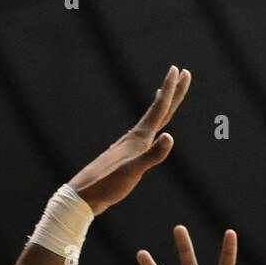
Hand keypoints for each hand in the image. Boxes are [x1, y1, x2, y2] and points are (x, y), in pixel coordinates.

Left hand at [68, 66, 189, 214]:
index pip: (159, 109)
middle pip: (157, 110)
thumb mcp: (132, 171)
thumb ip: (152, 155)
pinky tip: (145, 133)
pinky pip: (143, 136)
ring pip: (149, 122)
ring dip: (159, 107)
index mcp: (139, 138)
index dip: (171, 90)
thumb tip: (170, 137)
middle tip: (181, 73)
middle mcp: (134, 138)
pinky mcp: (124, 157)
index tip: (177, 69)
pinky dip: (149, 128)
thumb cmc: (107, 185)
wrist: (84, 196)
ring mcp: (128, 147)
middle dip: (171, 92)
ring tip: (162, 95)